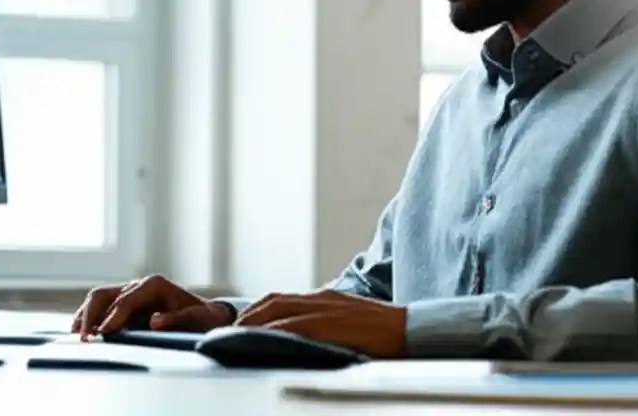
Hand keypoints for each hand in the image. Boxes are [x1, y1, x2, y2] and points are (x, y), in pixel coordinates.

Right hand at [70, 274, 235, 340]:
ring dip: (84, 316)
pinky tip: (79, 332)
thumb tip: (153, 321)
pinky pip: (99, 308)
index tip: (103, 333)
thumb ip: (177, 319)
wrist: (205, 315)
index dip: (113, 317)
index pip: (125, 300)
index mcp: (153, 285)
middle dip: (91, 316)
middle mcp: (137, 286)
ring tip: (76, 336)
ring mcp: (128, 293)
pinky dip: (87, 318)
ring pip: (98, 299)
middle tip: (84, 338)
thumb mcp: (197, 319)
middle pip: (104, 295)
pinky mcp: (123, 305)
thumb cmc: (202, 317)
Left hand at [235, 290, 406, 357]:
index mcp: (323, 298)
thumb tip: (302, 336)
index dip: (256, 309)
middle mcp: (320, 299)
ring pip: (279, 310)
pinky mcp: (331, 323)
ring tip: (236, 336)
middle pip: (273, 301)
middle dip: (247, 315)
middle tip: (229, 331)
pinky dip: (274, 330)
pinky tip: (262, 339)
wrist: (408, 329)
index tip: (240, 323)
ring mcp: (325, 309)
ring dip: (254, 322)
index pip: (280, 298)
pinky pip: (296, 325)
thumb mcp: (346, 320)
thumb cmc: (380, 329)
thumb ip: (324, 323)